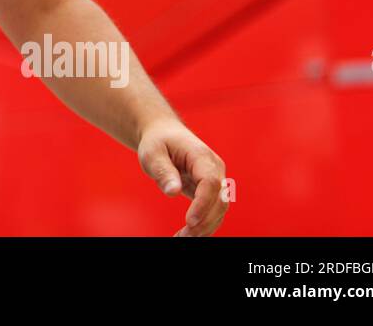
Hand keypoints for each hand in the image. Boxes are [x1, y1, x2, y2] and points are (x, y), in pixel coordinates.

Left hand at [136, 117, 228, 235]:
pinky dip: (204, 223)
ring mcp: (216, 179)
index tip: (189, 221)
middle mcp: (215, 168)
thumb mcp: (152, 153)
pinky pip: (213, 210)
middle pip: (220, 200)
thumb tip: (173, 192)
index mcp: (202, 156)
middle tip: (183, 236)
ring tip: (183, 238)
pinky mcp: (211, 190)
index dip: (203, 204)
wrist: (164, 134)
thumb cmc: (158, 142)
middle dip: (205, 221)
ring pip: (220, 209)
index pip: (211, 183)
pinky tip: (189, 234)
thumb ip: (163, 171)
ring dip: (205, 227)